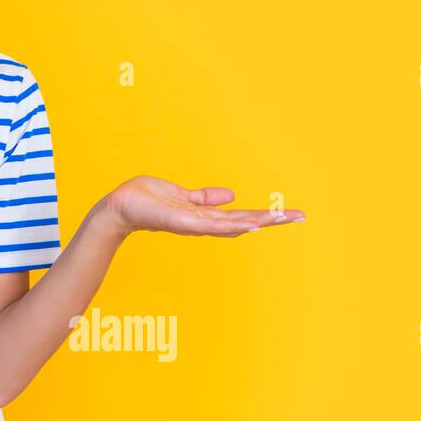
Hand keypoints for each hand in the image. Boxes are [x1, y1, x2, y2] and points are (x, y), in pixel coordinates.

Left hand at [103, 175, 304, 237]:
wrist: (120, 206)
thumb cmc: (146, 201)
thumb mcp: (182, 196)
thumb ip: (204, 198)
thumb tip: (231, 195)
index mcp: (204, 216)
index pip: (241, 216)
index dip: (266, 215)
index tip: (291, 212)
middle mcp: (202, 223)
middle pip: (243, 222)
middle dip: (271, 219)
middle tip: (300, 216)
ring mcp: (191, 224)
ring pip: (229, 224)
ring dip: (256, 222)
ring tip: (280, 219)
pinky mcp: (178, 221)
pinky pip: (206, 223)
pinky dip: (227, 225)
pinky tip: (247, 225)